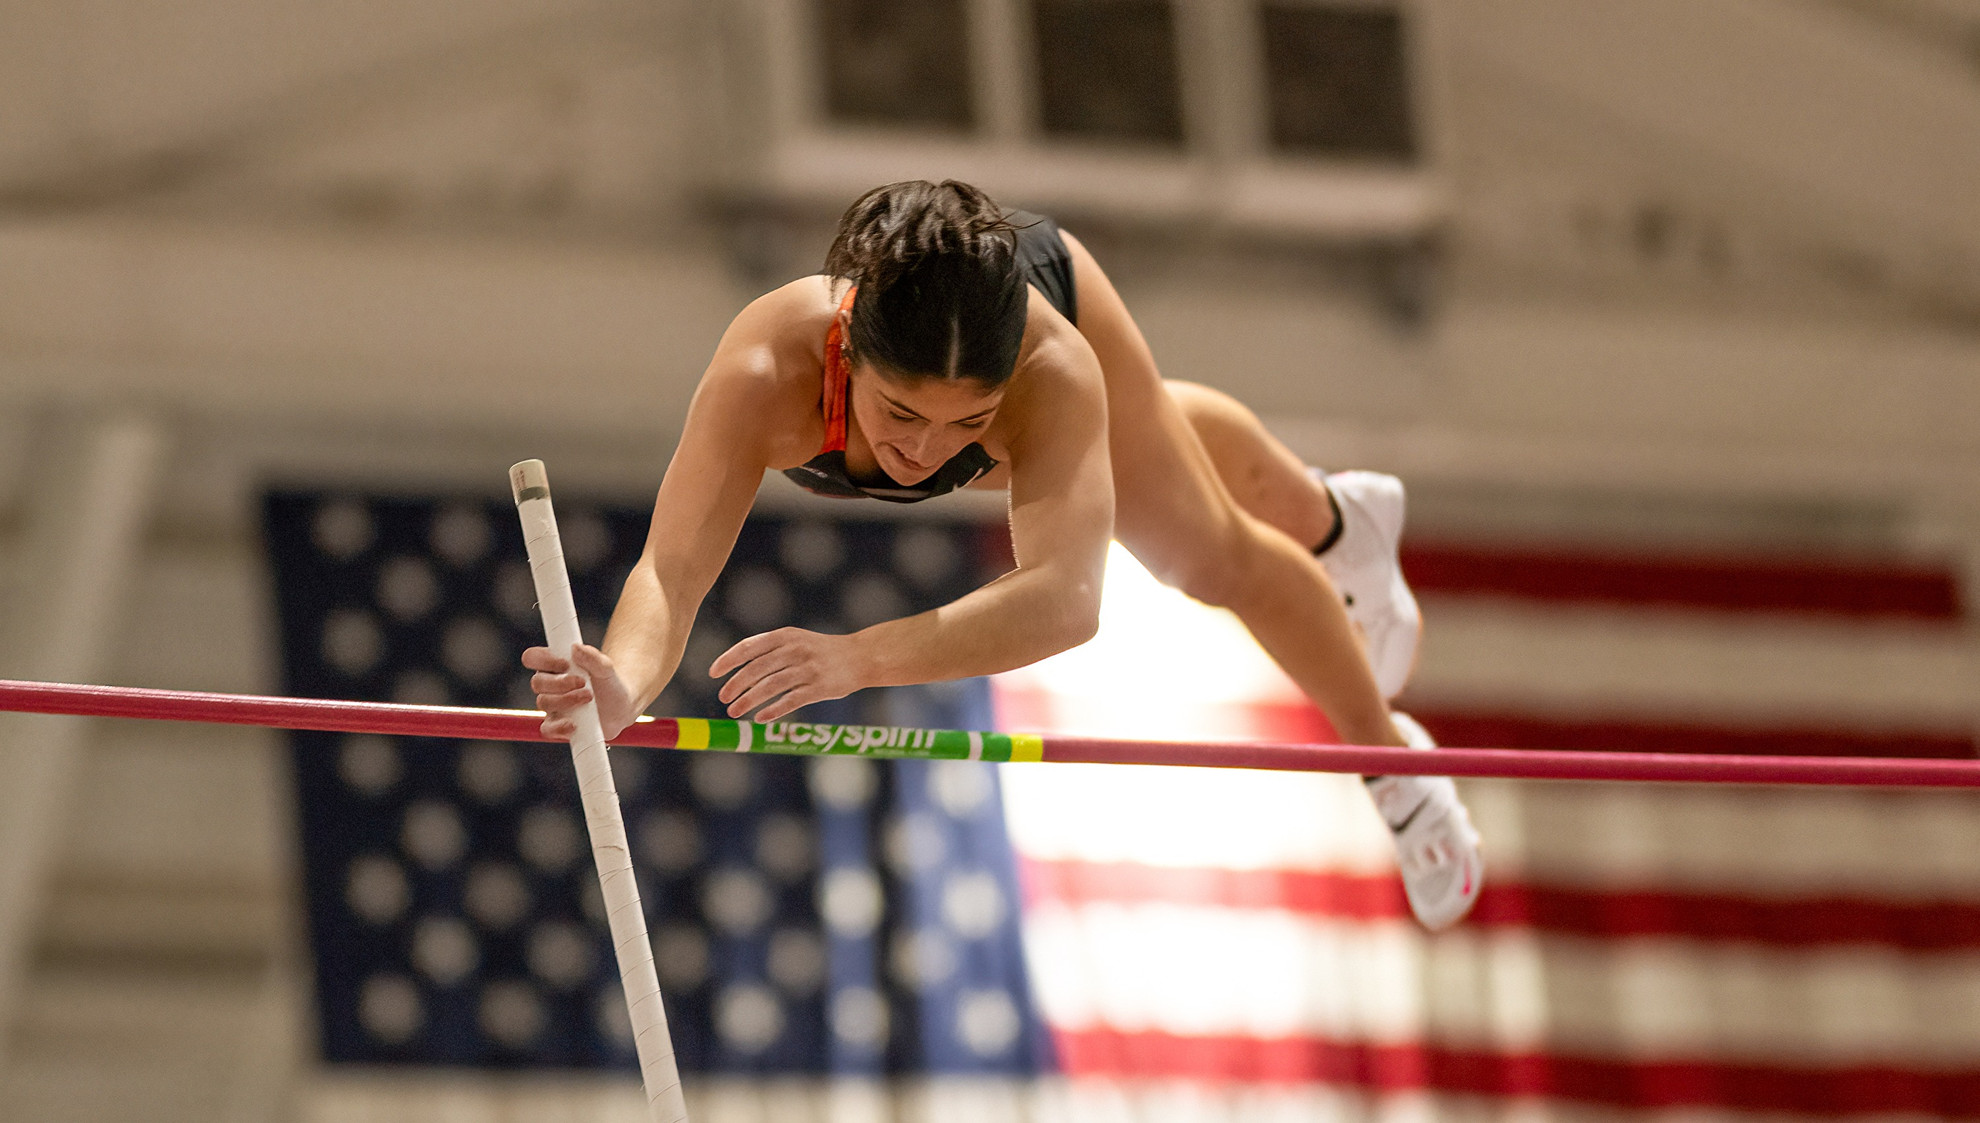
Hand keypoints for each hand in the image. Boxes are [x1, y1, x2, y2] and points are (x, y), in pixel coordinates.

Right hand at [522, 643, 639, 740]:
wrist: (620, 706)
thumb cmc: (609, 682)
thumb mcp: (605, 667)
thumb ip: (592, 657)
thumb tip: (576, 648)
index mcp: (554, 665)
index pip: (533, 657)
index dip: (544, 659)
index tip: (565, 663)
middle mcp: (549, 684)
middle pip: (537, 682)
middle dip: (560, 683)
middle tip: (583, 682)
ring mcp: (552, 705)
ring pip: (543, 702)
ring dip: (566, 700)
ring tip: (589, 698)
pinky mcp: (557, 724)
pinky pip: (547, 728)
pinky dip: (558, 727)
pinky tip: (574, 724)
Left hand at [709, 628, 863, 722]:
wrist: (860, 657)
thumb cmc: (821, 651)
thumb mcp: (796, 641)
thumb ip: (770, 652)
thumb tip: (738, 675)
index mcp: (786, 636)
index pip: (750, 646)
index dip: (729, 660)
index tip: (713, 673)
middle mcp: (795, 650)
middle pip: (757, 668)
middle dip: (736, 684)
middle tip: (723, 698)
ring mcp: (808, 669)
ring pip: (771, 686)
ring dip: (749, 700)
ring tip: (735, 711)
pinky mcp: (819, 687)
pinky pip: (791, 701)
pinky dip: (773, 710)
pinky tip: (760, 719)